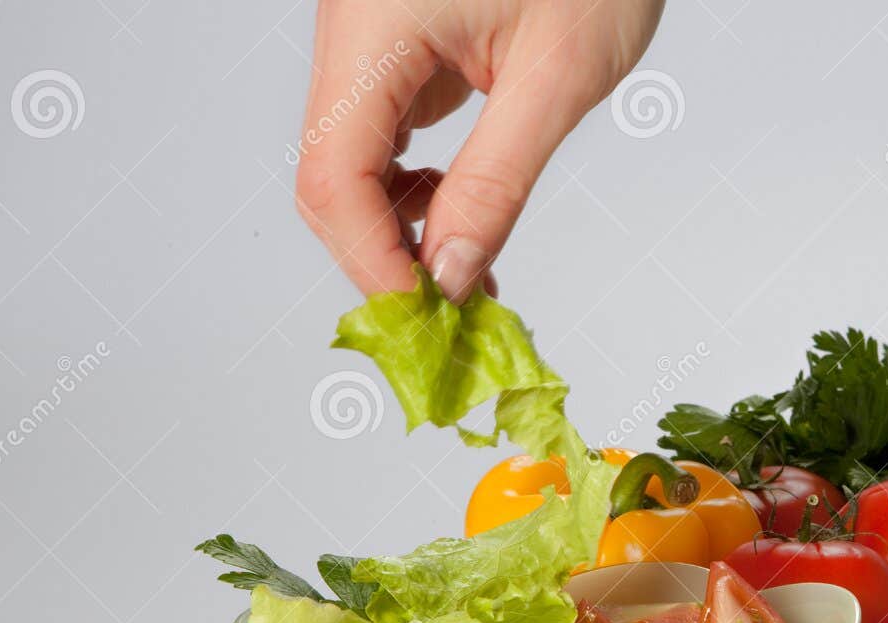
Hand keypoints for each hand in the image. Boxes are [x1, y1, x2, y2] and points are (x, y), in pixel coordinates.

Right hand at [295, 0, 664, 299]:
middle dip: (382, 260)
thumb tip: (450, 274)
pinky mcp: (395, 45)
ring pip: (348, 163)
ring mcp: (367, 38)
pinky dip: (412, 193)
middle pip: (329, 178)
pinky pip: (380, 136)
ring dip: (397, 234)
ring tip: (465, 282)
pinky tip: (457, 223)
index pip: (337, 179)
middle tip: (448, 325)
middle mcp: (351, 30)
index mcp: (375, 26)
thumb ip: (496, 184)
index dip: (375, 266)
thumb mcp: (558, 78)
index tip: (430, 326)